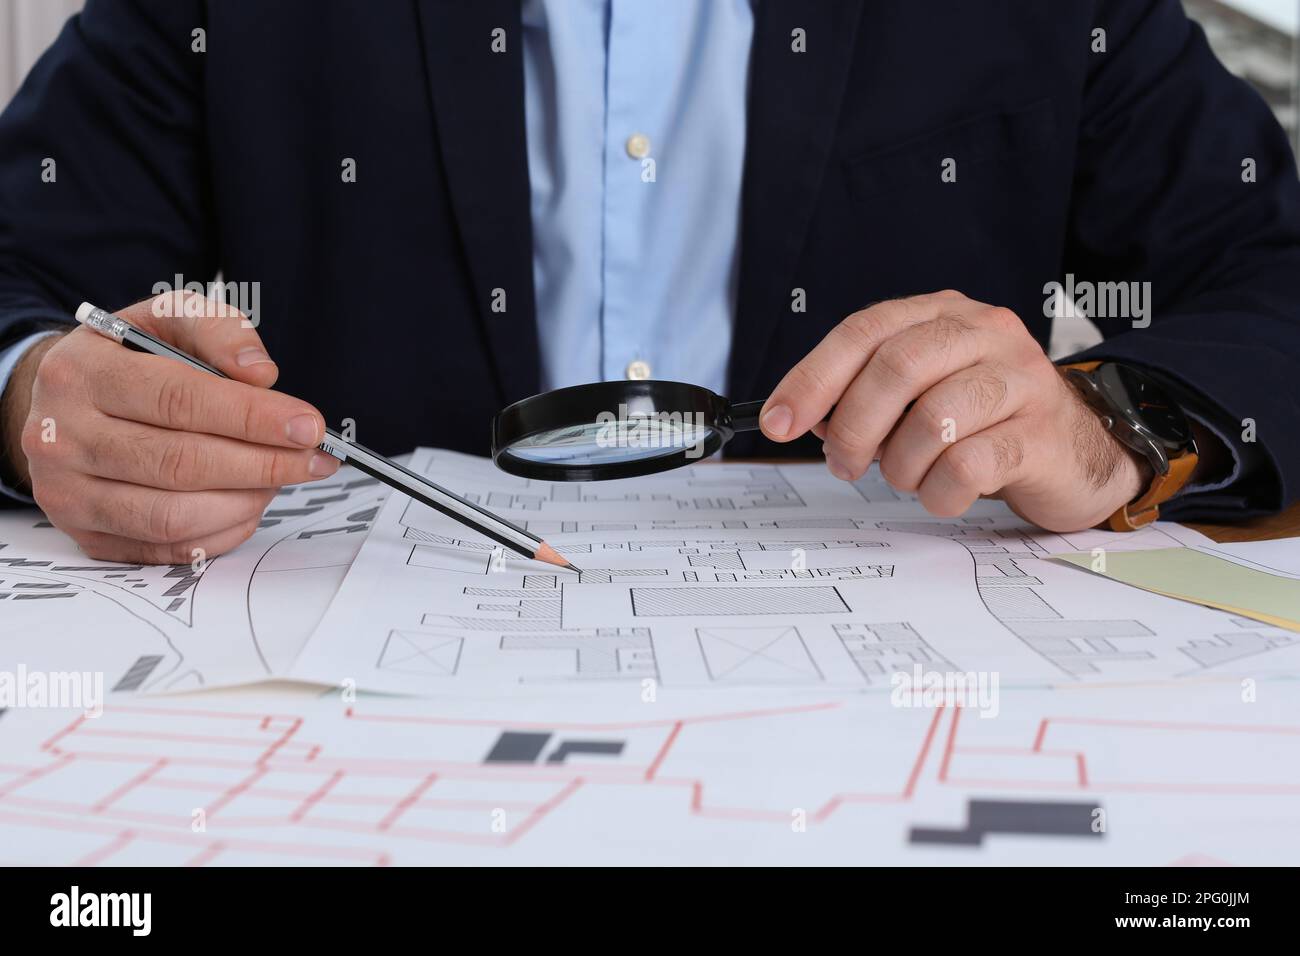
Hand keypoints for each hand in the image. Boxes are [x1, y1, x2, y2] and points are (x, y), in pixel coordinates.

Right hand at [2, 292, 339, 562]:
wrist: (62, 401)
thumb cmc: (127, 359)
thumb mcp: (166, 320)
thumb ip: (218, 331)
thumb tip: (261, 374)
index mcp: (81, 374)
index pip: (178, 400)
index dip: (252, 417)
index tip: (308, 426)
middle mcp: (61, 437)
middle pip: (180, 463)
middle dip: (263, 464)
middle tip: (315, 459)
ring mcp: (67, 493)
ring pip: (173, 515)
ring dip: (246, 501)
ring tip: (282, 478)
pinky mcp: (86, 535)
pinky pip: (168, 548)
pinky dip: (223, 530)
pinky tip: (250, 503)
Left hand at [758, 290, 1147, 531]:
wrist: (1082, 449)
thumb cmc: (985, 421)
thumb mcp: (921, 393)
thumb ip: (865, 395)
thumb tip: (805, 416)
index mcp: (943, 314)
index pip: (864, 331)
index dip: (811, 379)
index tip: (776, 422)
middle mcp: (985, 333)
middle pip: (897, 368)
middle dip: (855, 426)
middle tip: (844, 465)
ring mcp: (1020, 380)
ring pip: (933, 419)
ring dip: (901, 465)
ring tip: (909, 476)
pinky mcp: (1041, 434)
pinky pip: (968, 466)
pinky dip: (939, 493)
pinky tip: (944, 494)